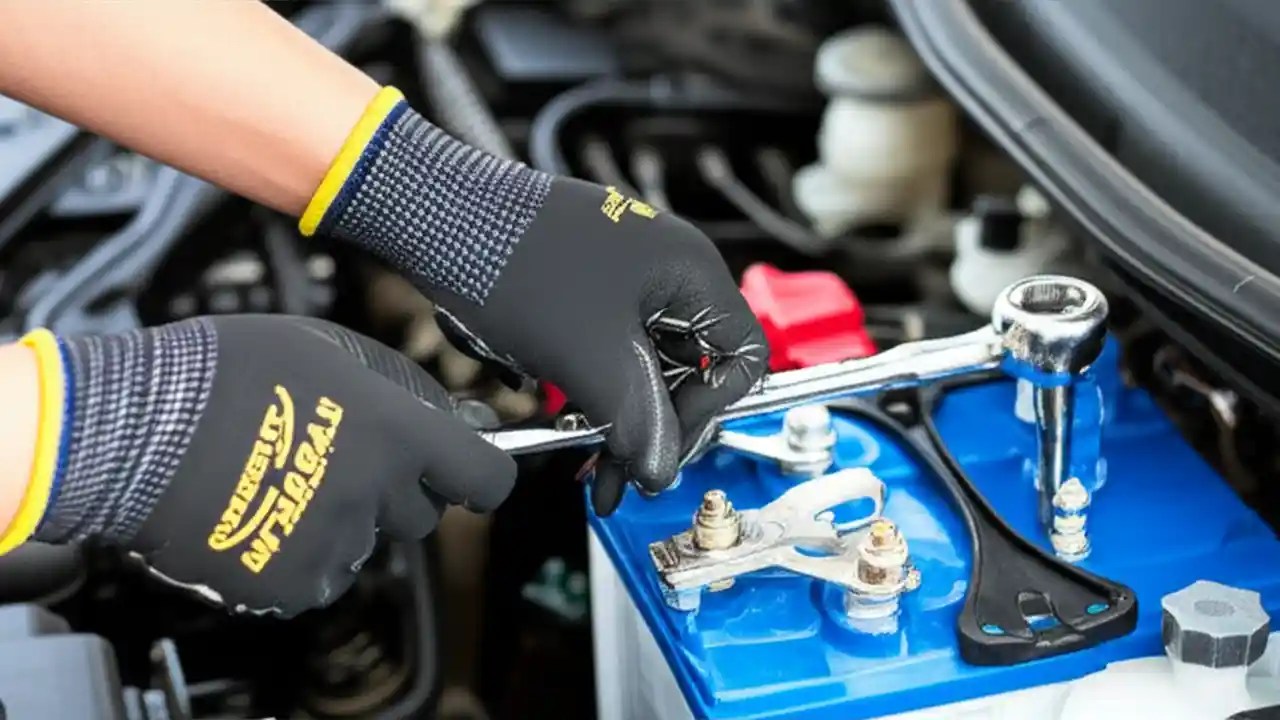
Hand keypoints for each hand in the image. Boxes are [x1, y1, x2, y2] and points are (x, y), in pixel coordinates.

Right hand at [28, 316, 513, 616]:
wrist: (130, 431)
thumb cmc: (224, 373)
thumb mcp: (325, 347)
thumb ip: (397, 386)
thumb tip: (450, 417)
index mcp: (398, 432)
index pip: (487, 477)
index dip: (481, 475)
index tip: (466, 473)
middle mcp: (378, 493)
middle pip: (421, 514)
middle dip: (395, 493)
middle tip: (340, 462)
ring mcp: (335, 543)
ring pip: (365, 544)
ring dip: (341, 522)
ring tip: (280, 482)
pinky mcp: (291, 584)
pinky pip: (317, 577)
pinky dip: (297, 556)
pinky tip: (258, 516)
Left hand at [433, 178, 767, 514]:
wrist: (440, 217)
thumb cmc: (519, 267)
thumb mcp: (590, 361)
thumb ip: (638, 424)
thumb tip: (660, 475)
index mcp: (690, 272)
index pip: (742, 356)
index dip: (709, 409)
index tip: (663, 442)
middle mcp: (667, 270)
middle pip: (690, 368)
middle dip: (654, 426)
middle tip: (620, 474)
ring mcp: (625, 277)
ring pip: (644, 366)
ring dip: (620, 417)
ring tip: (587, 465)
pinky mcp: (586, 288)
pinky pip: (608, 351)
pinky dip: (592, 391)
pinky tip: (565, 423)